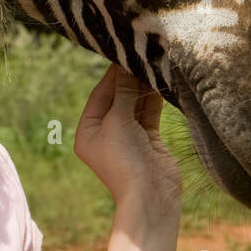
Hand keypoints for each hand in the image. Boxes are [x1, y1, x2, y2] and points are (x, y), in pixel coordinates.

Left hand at [73, 64, 181, 215]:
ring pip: (136, 104)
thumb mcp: (118, 121)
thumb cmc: (125, 160)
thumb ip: (124, 92)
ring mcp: (128, 136)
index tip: (124, 53)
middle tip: (141, 55)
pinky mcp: (149, 139)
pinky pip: (150, 113)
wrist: (151, 196)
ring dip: (144, 87)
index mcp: (88, 131)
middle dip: (129, 79)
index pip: (99, 94)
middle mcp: (106, 132)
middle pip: (118, 98)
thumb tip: (125, 65)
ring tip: (153, 64)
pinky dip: (155, 99)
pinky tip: (161, 81)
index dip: (112, 75)